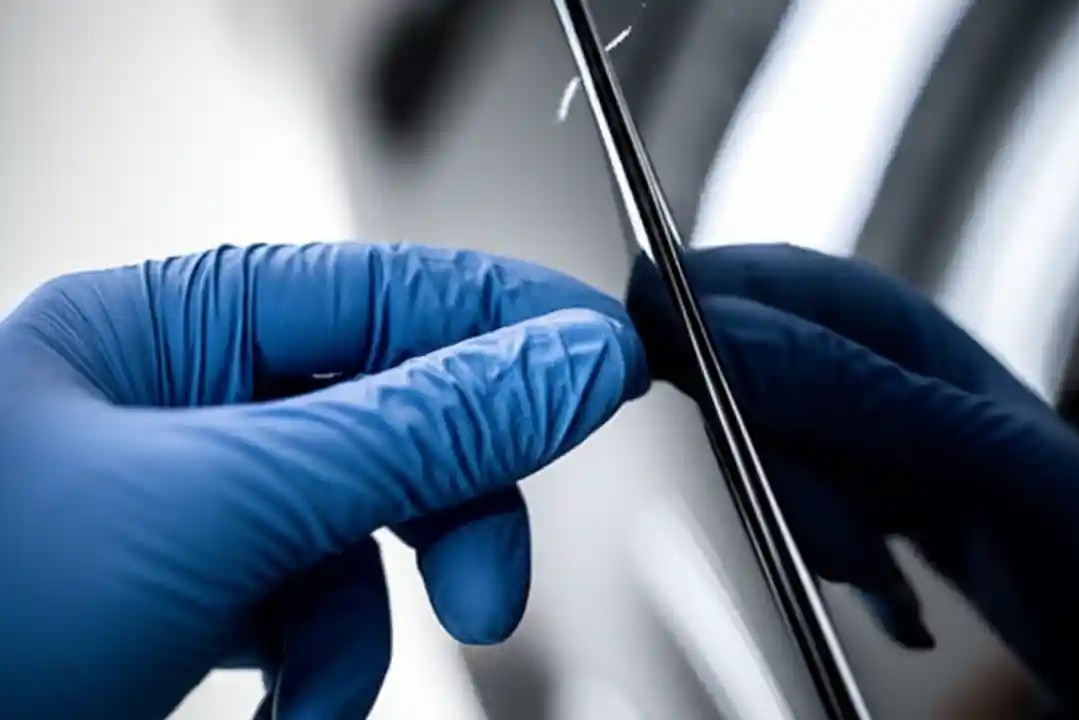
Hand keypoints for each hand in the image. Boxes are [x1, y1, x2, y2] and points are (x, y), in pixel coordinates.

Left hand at [0, 243, 647, 717]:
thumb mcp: (223, 504)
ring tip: (320, 694)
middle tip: (487, 588)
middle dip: (449, 510)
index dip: (515, 326)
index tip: (613, 369)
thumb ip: (416, 428)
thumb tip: (568, 360)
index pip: (399, 293)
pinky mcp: (198, 602)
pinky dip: (321, 675)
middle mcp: (191, 408)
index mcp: (178, 330)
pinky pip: (314, 615)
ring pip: (366, 537)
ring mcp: (197, 511)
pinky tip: (288, 710)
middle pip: (398, 420)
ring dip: (369, 627)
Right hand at [627, 244, 1078, 717]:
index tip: (647, 348)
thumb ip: (867, 394)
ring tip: (887, 576)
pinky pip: (789, 519)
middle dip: (778, 466)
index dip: (702, 309)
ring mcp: (851, 443)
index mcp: (904, 331)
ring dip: (812, 530)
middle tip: (842, 539)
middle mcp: (867, 376)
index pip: (771, 285)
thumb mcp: (996, 460)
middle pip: (747, 379)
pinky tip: (897, 598)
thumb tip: (737, 339)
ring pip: (763, 460)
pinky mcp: (848, 506)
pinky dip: (831, 564)